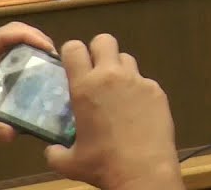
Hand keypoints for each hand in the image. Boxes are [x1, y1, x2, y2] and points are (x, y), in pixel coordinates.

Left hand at [0, 22, 54, 142]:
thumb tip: (12, 134)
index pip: (7, 34)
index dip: (31, 36)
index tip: (51, 52)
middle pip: (14, 36)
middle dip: (38, 43)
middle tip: (57, 64)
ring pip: (13, 49)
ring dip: (34, 55)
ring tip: (52, 73)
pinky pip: (8, 63)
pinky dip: (25, 67)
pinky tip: (35, 86)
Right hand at [44, 35, 181, 189]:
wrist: (143, 169)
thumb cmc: (102, 163)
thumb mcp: (68, 161)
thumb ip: (55, 150)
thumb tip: (52, 148)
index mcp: (85, 86)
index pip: (74, 48)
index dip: (70, 53)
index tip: (71, 65)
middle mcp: (112, 76)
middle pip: (105, 40)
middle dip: (97, 50)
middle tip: (94, 70)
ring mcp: (138, 80)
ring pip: (126, 58)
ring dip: (118, 69)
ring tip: (116, 91)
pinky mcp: (157, 90)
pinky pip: (144, 80)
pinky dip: (137, 89)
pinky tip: (136, 110)